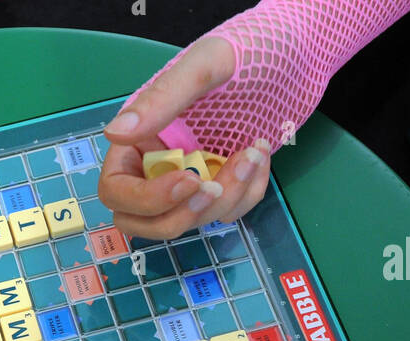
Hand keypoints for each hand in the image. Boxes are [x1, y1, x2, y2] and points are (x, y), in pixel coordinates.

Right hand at [98, 34, 271, 239]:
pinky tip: (260, 157)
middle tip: (217, 189)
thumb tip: (114, 134)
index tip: (189, 180)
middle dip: (182, 214)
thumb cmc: (247, 50)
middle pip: (143, 220)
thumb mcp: (205, 67)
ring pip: (190, 220)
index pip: (117, 189)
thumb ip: (161, 99)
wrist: (296, 54)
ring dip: (226, 198)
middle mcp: (157, 163)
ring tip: (253, 153)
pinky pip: (225, 212)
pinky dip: (247, 194)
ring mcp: (190, 179)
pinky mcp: (221, 186)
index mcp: (140, 135)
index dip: (146, 198)